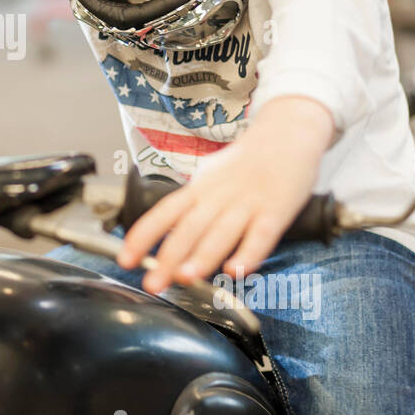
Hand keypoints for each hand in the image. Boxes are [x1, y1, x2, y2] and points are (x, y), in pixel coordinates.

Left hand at [117, 96, 335, 295]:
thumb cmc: (246, 162)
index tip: (125, 258)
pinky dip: (249, 253)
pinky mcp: (277, 210)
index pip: (164, 212)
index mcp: (199, 188)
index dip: (143, 235)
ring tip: (185, 277)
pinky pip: (261, 235)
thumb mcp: (210, 177)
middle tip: (152, 283)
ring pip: (222, 232)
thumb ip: (191, 206)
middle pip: (189, 228)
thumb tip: (163, 233)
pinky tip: (237, 271)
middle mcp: (218, 196)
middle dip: (168, 258)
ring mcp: (248, 202)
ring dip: (202, 256)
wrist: (290, 131)